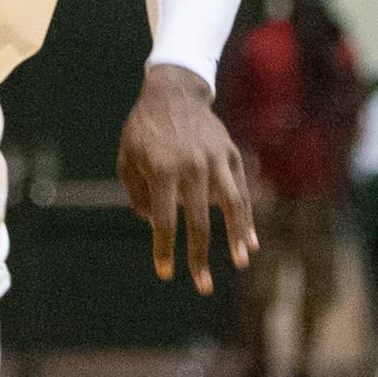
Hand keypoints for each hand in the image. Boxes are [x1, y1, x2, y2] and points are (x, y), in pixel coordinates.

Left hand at [117, 64, 255, 293]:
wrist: (173, 91)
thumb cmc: (144, 128)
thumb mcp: (128, 157)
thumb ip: (137, 193)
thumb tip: (153, 224)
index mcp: (161, 169)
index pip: (164, 220)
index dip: (164, 250)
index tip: (165, 273)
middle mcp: (191, 166)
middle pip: (198, 221)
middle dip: (200, 257)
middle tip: (202, 286)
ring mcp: (214, 159)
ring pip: (231, 206)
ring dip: (235, 238)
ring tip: (239, 263)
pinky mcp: (230, 154)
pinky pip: (241, 190)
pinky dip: (247, 217)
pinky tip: (249, 241)